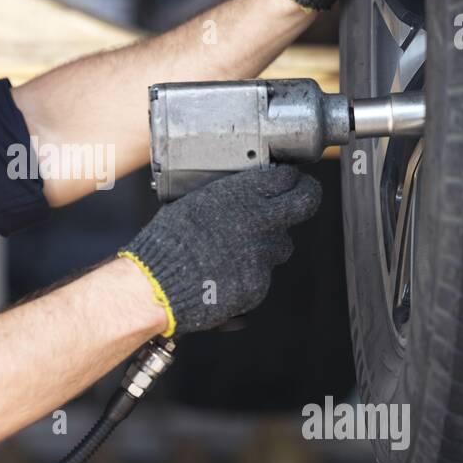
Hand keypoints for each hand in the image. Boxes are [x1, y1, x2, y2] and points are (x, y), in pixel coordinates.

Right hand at [118, 164, 321, 335]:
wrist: (157, 285)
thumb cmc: (165, 242)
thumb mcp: (193, 204)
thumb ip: (224, 199)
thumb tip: (234, 198)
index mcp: (241, 195)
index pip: (286, 177)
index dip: (289, 178)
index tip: (288, 180)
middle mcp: (259, 220)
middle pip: (305, 202)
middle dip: (306, 196)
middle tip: (303, 196)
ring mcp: (262, 254)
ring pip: (283, 244)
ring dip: (269, 244)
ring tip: (241, 249)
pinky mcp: (258, 283)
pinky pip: (263, 275)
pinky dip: (250, 274)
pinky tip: (226, 274)